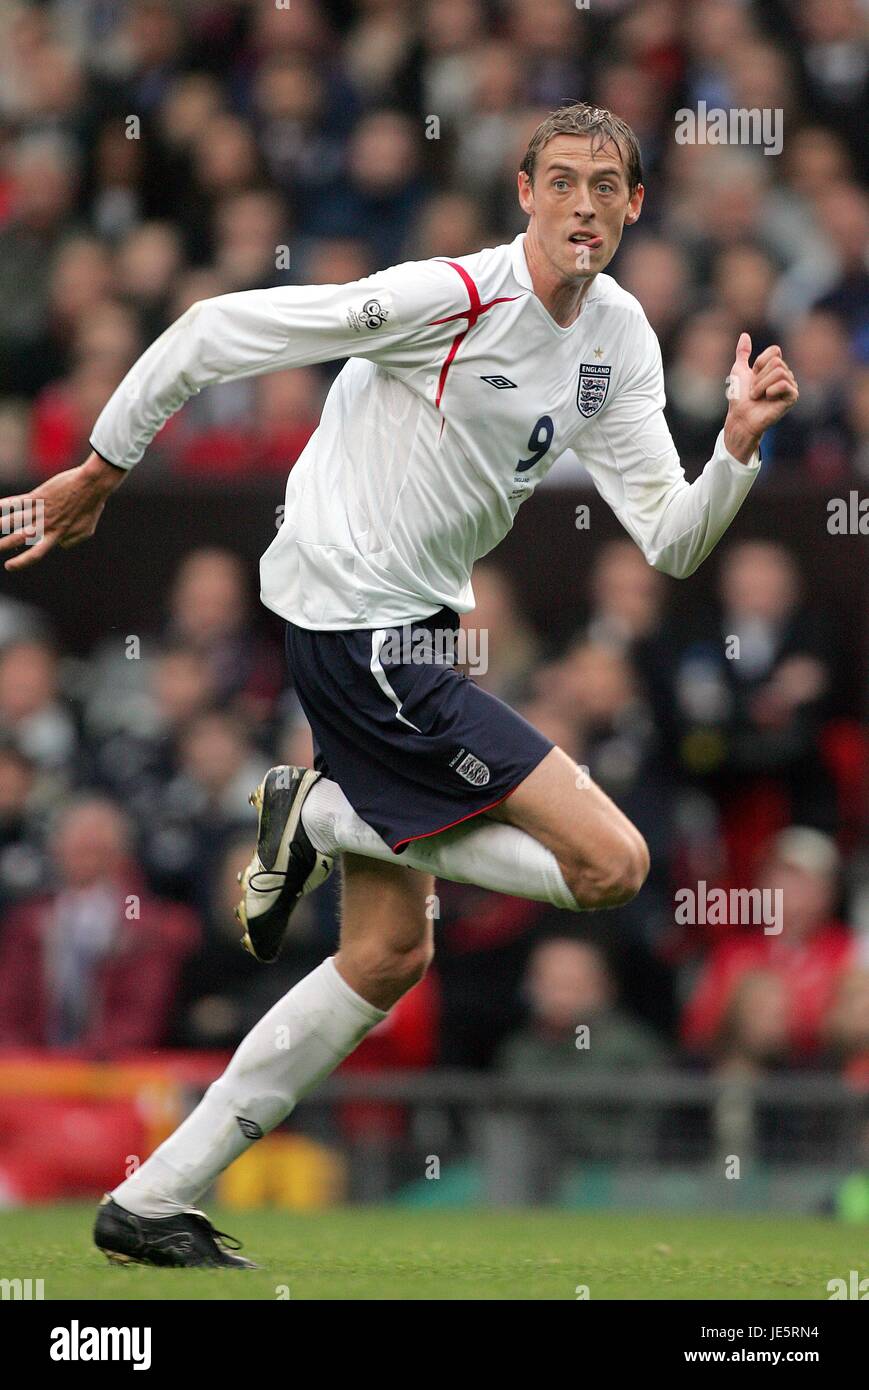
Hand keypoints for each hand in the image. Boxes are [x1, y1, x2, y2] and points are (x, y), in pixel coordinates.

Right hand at [0, 452, 125, 571]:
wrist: (92, 485)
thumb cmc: (91, 507)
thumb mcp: (85, 531)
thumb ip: (72, 541)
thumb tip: (60, 544)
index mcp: (57, 536)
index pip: (36, 554)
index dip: (21, 562)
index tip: (9, 566)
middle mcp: (46, 525)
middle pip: (19, 538)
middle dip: (3, 545)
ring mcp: (40, 510)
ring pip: (13, 520)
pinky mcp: (37, 496)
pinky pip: (16, 502)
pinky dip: (3, 504)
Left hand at [723, 333, 798, 463]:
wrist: (740, 418)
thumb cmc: (739, 397)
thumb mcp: (738, 370)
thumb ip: (743, 353)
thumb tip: (744, 335)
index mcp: (774, 368)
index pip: (775, 351)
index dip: (760, 362)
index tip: (753, 376)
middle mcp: (785, 375)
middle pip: (777, 362)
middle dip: (759, 377)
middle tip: (754, 391)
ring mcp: (790, 386)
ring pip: (780, 371)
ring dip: (762, 385)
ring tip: (758, 396)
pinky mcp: (792, 397)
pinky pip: (784, 383)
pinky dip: (771, 390)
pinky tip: (767, 399)